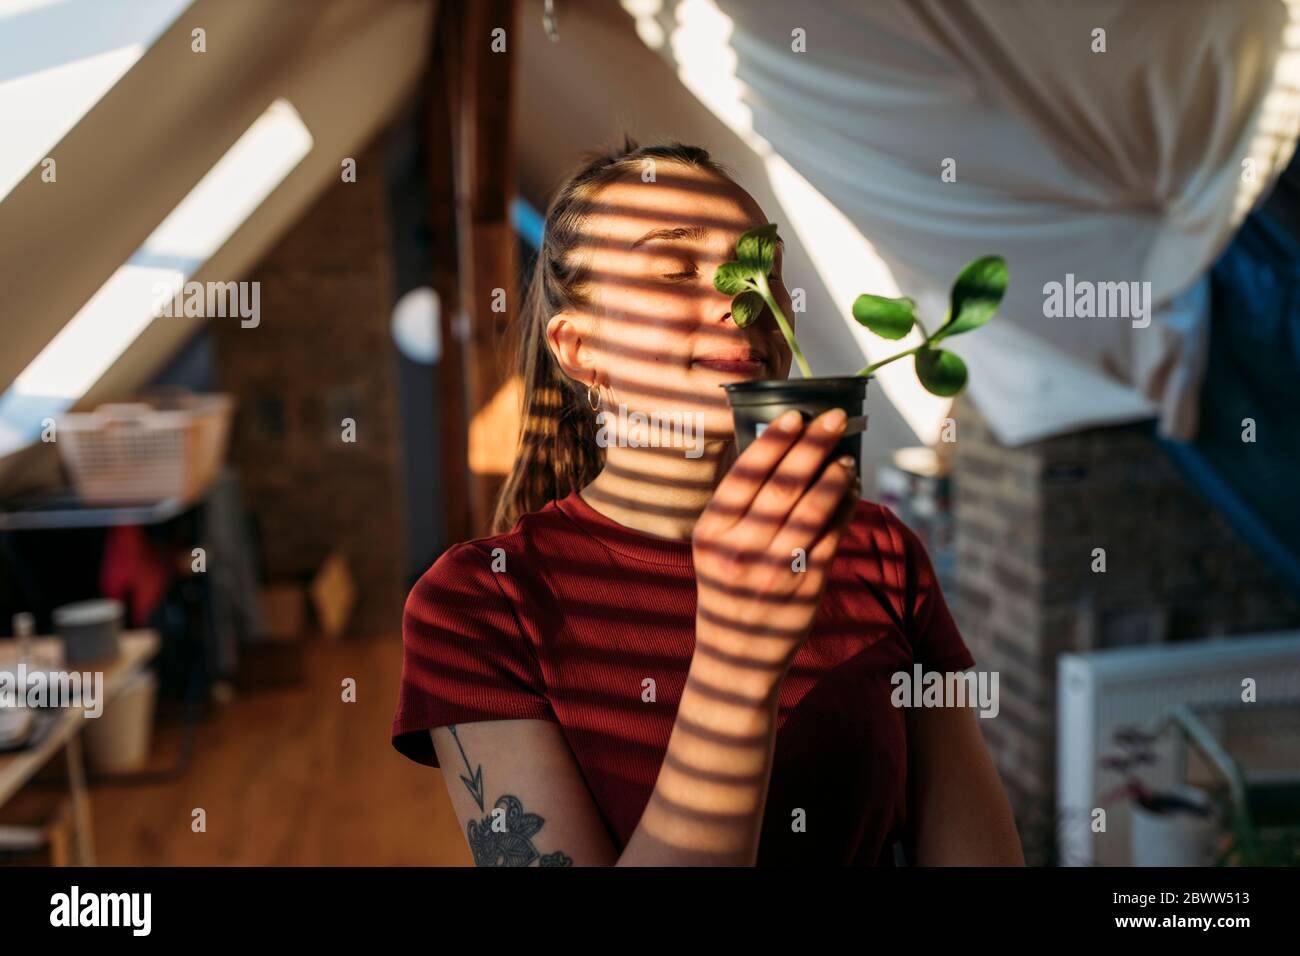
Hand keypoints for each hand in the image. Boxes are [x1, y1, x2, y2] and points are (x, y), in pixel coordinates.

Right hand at [691, 408, 859, 675]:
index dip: (774, 441)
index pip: (746, 475)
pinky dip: (844, 508)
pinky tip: (851, 489)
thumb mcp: (716, 546)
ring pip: (813, 510)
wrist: (737, 653)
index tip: (796, 414)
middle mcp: (739, 550)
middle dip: (813, 445)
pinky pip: (832, 537)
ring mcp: (774, 571)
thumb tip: (783, 447)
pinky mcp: (805, 588)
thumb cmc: (729, 586)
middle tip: (836, 418)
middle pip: (783, 486)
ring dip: (834, 476)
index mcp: (710, 532)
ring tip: (846, 456)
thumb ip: (740, 504)